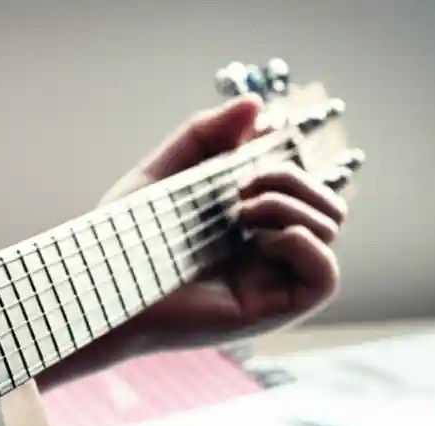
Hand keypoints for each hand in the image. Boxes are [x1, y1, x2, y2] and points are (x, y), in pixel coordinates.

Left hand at [101, 95, 348, 355]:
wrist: (103, 283)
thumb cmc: (125, 238)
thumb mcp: (167, 171)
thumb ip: (207, 134)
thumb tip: (256, 105)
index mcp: (252, 224)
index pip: (304, 183)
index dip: (284, 159)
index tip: (241, 151)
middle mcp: (268, 255)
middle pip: (328, 203)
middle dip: (291, 178)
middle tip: (239, 189)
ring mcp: (273, 283)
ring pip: (331, 227)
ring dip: (288, 204)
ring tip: (239, 215)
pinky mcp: (274, 310)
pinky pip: (326, 276)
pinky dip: (301, 242)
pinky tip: (257, 241)